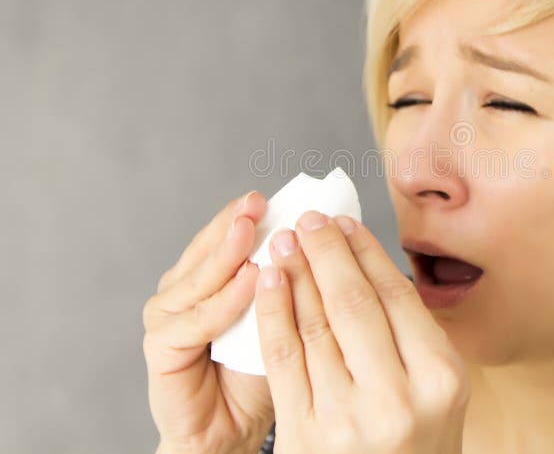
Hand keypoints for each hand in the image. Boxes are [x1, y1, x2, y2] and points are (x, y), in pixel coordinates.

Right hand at [143, 191, 274, 453]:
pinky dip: (225, 299)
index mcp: (209, 278)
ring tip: (250, 230)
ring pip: (200, 277)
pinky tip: (250, 280)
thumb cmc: (257, 373)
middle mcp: (183, 290)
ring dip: (227, 253)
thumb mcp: (277, 316)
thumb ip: (285, 280)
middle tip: (257, 202)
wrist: (229, 429)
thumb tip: (319, 235)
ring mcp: (168, 316)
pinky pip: (197, 319)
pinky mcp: (162, 347)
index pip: (225, 237)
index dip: (245, 215)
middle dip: (233, 223)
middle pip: (207, 248)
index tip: (272, 195)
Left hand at [253, 210, 469, 453]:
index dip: (365, 251)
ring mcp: (348, 419)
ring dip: (296, 273)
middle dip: (327, 251)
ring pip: (314, 323)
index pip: (396, 295)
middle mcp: (398, 398)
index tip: (345, 223)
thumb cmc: (416, 442)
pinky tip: (269, 282)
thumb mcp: (437, 390)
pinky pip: (284, 357)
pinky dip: (273, 312)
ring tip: (284, 242)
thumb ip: (412, 334)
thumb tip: (368, 262)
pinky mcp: (305, 435)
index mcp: (441, 377)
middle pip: (353, 301)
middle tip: (310, 218)